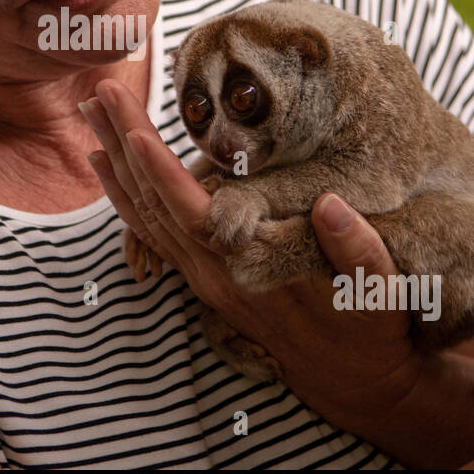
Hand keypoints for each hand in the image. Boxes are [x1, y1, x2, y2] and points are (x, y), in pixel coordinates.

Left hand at [78, 78, 424, 428]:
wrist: (354, 381)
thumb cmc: (369, 328)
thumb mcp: (380, 291)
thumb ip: (358, 249)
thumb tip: (330, 206)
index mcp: (252, 269)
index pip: (192, 213)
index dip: (160, 172)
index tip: (133, 129)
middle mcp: (215, 276)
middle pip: (153, 206)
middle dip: (124, 147)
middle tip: (99, 93)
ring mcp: (204, 279)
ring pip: (144, 217)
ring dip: (116, 164)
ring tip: (93, 113)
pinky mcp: (203, 278)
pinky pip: (151, 232)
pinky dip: (126, 194)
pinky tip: (110, 166)